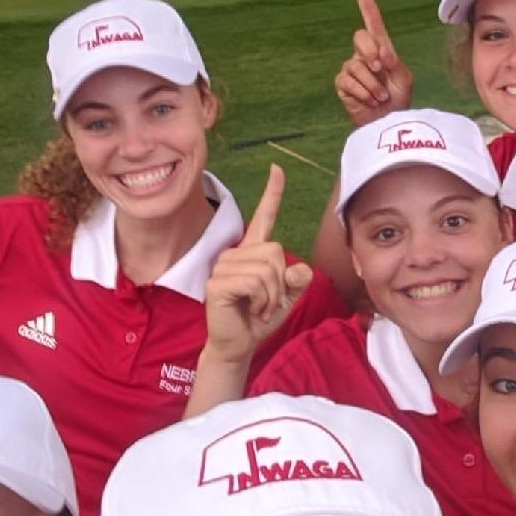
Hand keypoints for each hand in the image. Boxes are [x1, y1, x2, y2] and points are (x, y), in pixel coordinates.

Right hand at [203, 167, 313, 362]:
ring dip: (271, 295)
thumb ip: (297, 282)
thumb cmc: (259, 319)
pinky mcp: (217, 283)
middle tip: (268, 302)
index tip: (277, 170)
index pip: (263, 218)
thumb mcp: (287, 298)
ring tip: (259, 307)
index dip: (271, 194)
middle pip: (276, 251)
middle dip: (281, 282)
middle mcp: (235, 254)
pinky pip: (255, 282)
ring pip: (267, 269)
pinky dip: (262, 300)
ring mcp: (223, 266)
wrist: (239, 345)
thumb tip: (299, 270)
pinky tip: (250, 309)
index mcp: (253, 252)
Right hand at [334, 0, 413, 126]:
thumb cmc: (399, 98)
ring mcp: (351, 68)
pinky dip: (363, 92)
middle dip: (372, 52)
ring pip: (356, 64)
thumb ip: (394, 62)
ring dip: (373, 84)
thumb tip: (380, 54)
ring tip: (381, 96)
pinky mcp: (343, 84)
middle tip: (382, 70)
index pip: (371, 18)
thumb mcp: (404, 77)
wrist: (389, 122)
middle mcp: (364, 54)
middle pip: (360, 37)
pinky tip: (370, 101)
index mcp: (381, 47)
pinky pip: (348, 80)